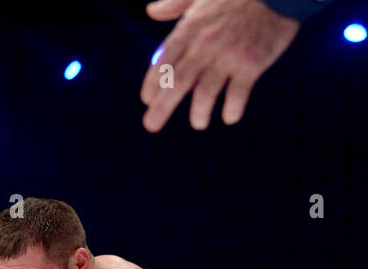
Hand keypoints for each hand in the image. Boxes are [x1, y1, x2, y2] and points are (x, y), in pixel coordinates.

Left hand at [141, 0, 300, 131]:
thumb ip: (174, 5)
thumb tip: (151, 11)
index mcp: (190, 29)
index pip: (162, 63)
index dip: (151, 84)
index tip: (147, 100)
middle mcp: (205, 45)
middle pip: (177, 83)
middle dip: (161, 109)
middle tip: (151, 125)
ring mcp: (229, 56)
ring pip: (205, 94)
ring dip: (198, 114)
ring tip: (199, 123)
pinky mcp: (252, 63)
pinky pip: (237, 94)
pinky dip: (232, 109)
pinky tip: (230, 117)